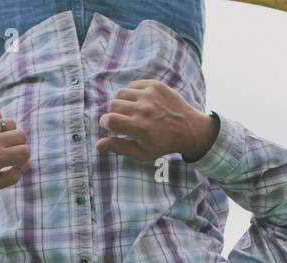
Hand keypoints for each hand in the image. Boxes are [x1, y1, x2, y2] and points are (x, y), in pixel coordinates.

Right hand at [96, 79, 216, 162]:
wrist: (189, 129)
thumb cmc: (162, 144)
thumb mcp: (141, 153)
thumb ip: (118, 147)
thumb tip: (97, 144)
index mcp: (140, 128)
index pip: (109, 120)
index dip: (106, 123)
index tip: (111, 126)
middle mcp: (144, 109)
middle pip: (113, 105)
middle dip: (114, 113)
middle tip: (124, 120)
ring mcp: (150, 95)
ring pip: (121, 93)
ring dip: (122, 102)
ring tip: (132, 111)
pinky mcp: (155, 85)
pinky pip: (133, 85)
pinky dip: (132, 93)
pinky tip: (141, 103)